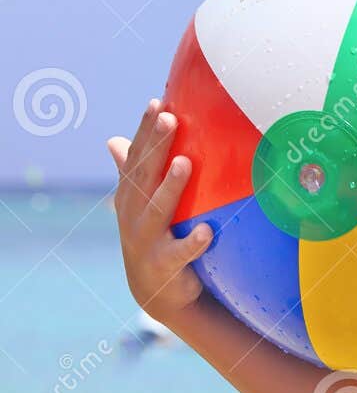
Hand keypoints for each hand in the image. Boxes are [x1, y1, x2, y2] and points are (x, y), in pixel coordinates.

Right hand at [108, 99, 212, 325]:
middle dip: (155, 146)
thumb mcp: (142, 204)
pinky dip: (192, 242)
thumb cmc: (154, 237)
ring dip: (170, 187)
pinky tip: (207, 230)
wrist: (156, 292)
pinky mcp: (164, 266)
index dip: (144, 130)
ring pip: (157, 210)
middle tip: (169, 117)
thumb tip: (114, 140)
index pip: (136, 157)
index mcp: (131, 197)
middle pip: (143, 176)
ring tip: (184, 162)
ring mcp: (146, 241)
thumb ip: (132, 172)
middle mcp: (133, 215)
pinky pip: (179, 253)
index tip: (157, 101)